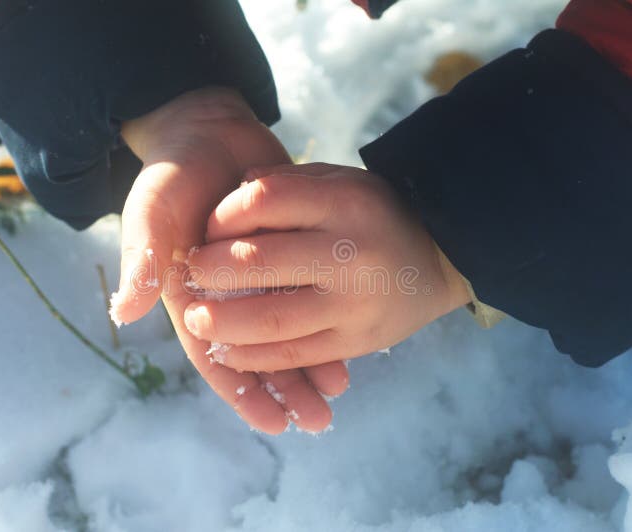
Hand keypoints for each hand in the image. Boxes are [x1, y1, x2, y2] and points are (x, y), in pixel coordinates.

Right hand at [111, 89, 348, 433]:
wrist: (208, 130)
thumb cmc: (170, 173)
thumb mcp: (151, 211)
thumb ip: (143, 258)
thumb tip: (126, 311)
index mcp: (191, 296)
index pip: (216, 355)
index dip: (243, 391)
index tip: (274, 422)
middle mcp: (228, 295)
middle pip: (258, 353)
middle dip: (285, 388)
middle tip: (318, 419)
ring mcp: (260, 276)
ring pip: (287, 330)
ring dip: (310, 361)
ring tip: (339, 390)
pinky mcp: (288, 251)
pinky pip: (306, 293)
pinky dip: (324, 315)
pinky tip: (350, 335)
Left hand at [184, 163, 470, 371]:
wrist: (439, 254)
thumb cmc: (372, 212)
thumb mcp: (338, 179)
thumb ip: (287, 184)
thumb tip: (231, 199)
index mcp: (343, 201)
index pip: (263, 202)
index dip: (223, 214)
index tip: (208, 226)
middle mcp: (350, 252)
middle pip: (259, 261)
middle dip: (210, 270)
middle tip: (191, 272)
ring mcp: (353, 303)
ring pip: (271, 319)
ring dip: (222, 322)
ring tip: (196, 318)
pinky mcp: (356, 340)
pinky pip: (295, 355)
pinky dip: (252, 358)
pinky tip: (225, 351)